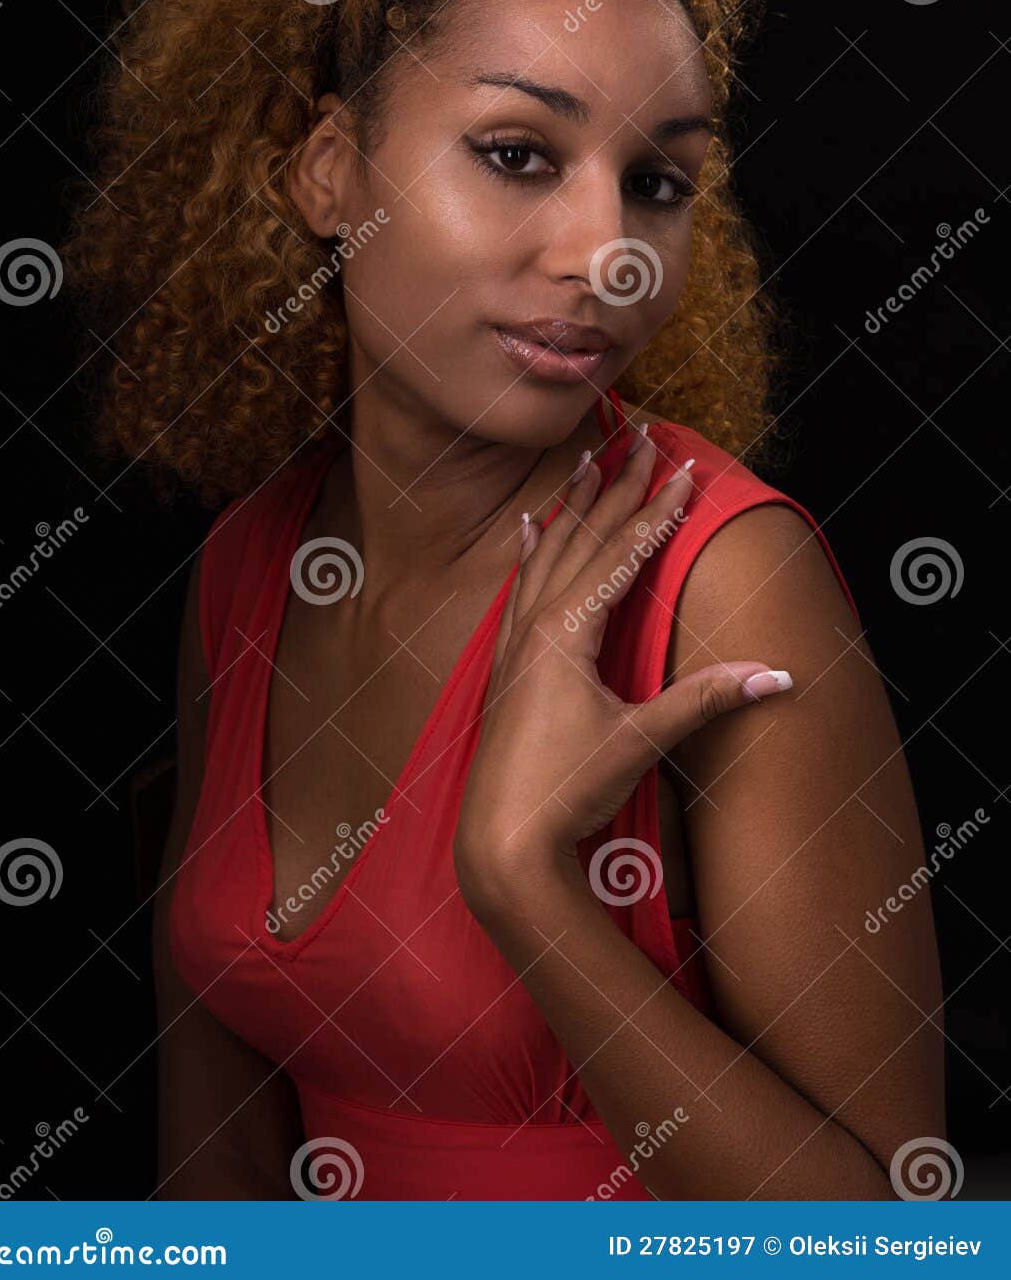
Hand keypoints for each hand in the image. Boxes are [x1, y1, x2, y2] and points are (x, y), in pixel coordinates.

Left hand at [453, 423, 792, 906]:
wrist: (500, 843)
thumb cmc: (566, 791)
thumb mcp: (641, 740)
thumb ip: (706, 698)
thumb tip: (780, 674)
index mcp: (565, 631)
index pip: (622, 553)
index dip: (657, 508)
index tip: (683, 465)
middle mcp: (535, 624)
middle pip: (584, 538)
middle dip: (618, 485)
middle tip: (643, 436)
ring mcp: (514, 641)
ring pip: (548, 552)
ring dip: (573, 504)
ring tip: (588, 457)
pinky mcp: (507, 664)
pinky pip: (521, 584)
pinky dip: (534, 548)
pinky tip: (532, 526)